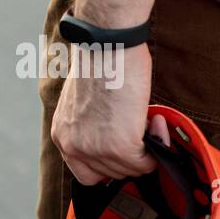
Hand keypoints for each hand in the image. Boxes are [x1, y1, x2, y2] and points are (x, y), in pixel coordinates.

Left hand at [51, 44, 169, 184]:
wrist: (107, 44)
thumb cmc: (99, 60)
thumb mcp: (82, 102)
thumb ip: (90, 126)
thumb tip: (115, 138)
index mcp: (62, 135)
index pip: (85, 174)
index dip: (108, 165)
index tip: (123, 150)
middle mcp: (73, 146)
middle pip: (111, 174)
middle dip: (130, 155)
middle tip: (140, 127)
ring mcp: (96, 149)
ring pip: (131, 169)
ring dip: (146, 148)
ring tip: (147, 119)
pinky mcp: (120, 147)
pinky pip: (147, 163)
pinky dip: (157, 144)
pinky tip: (156, 122)